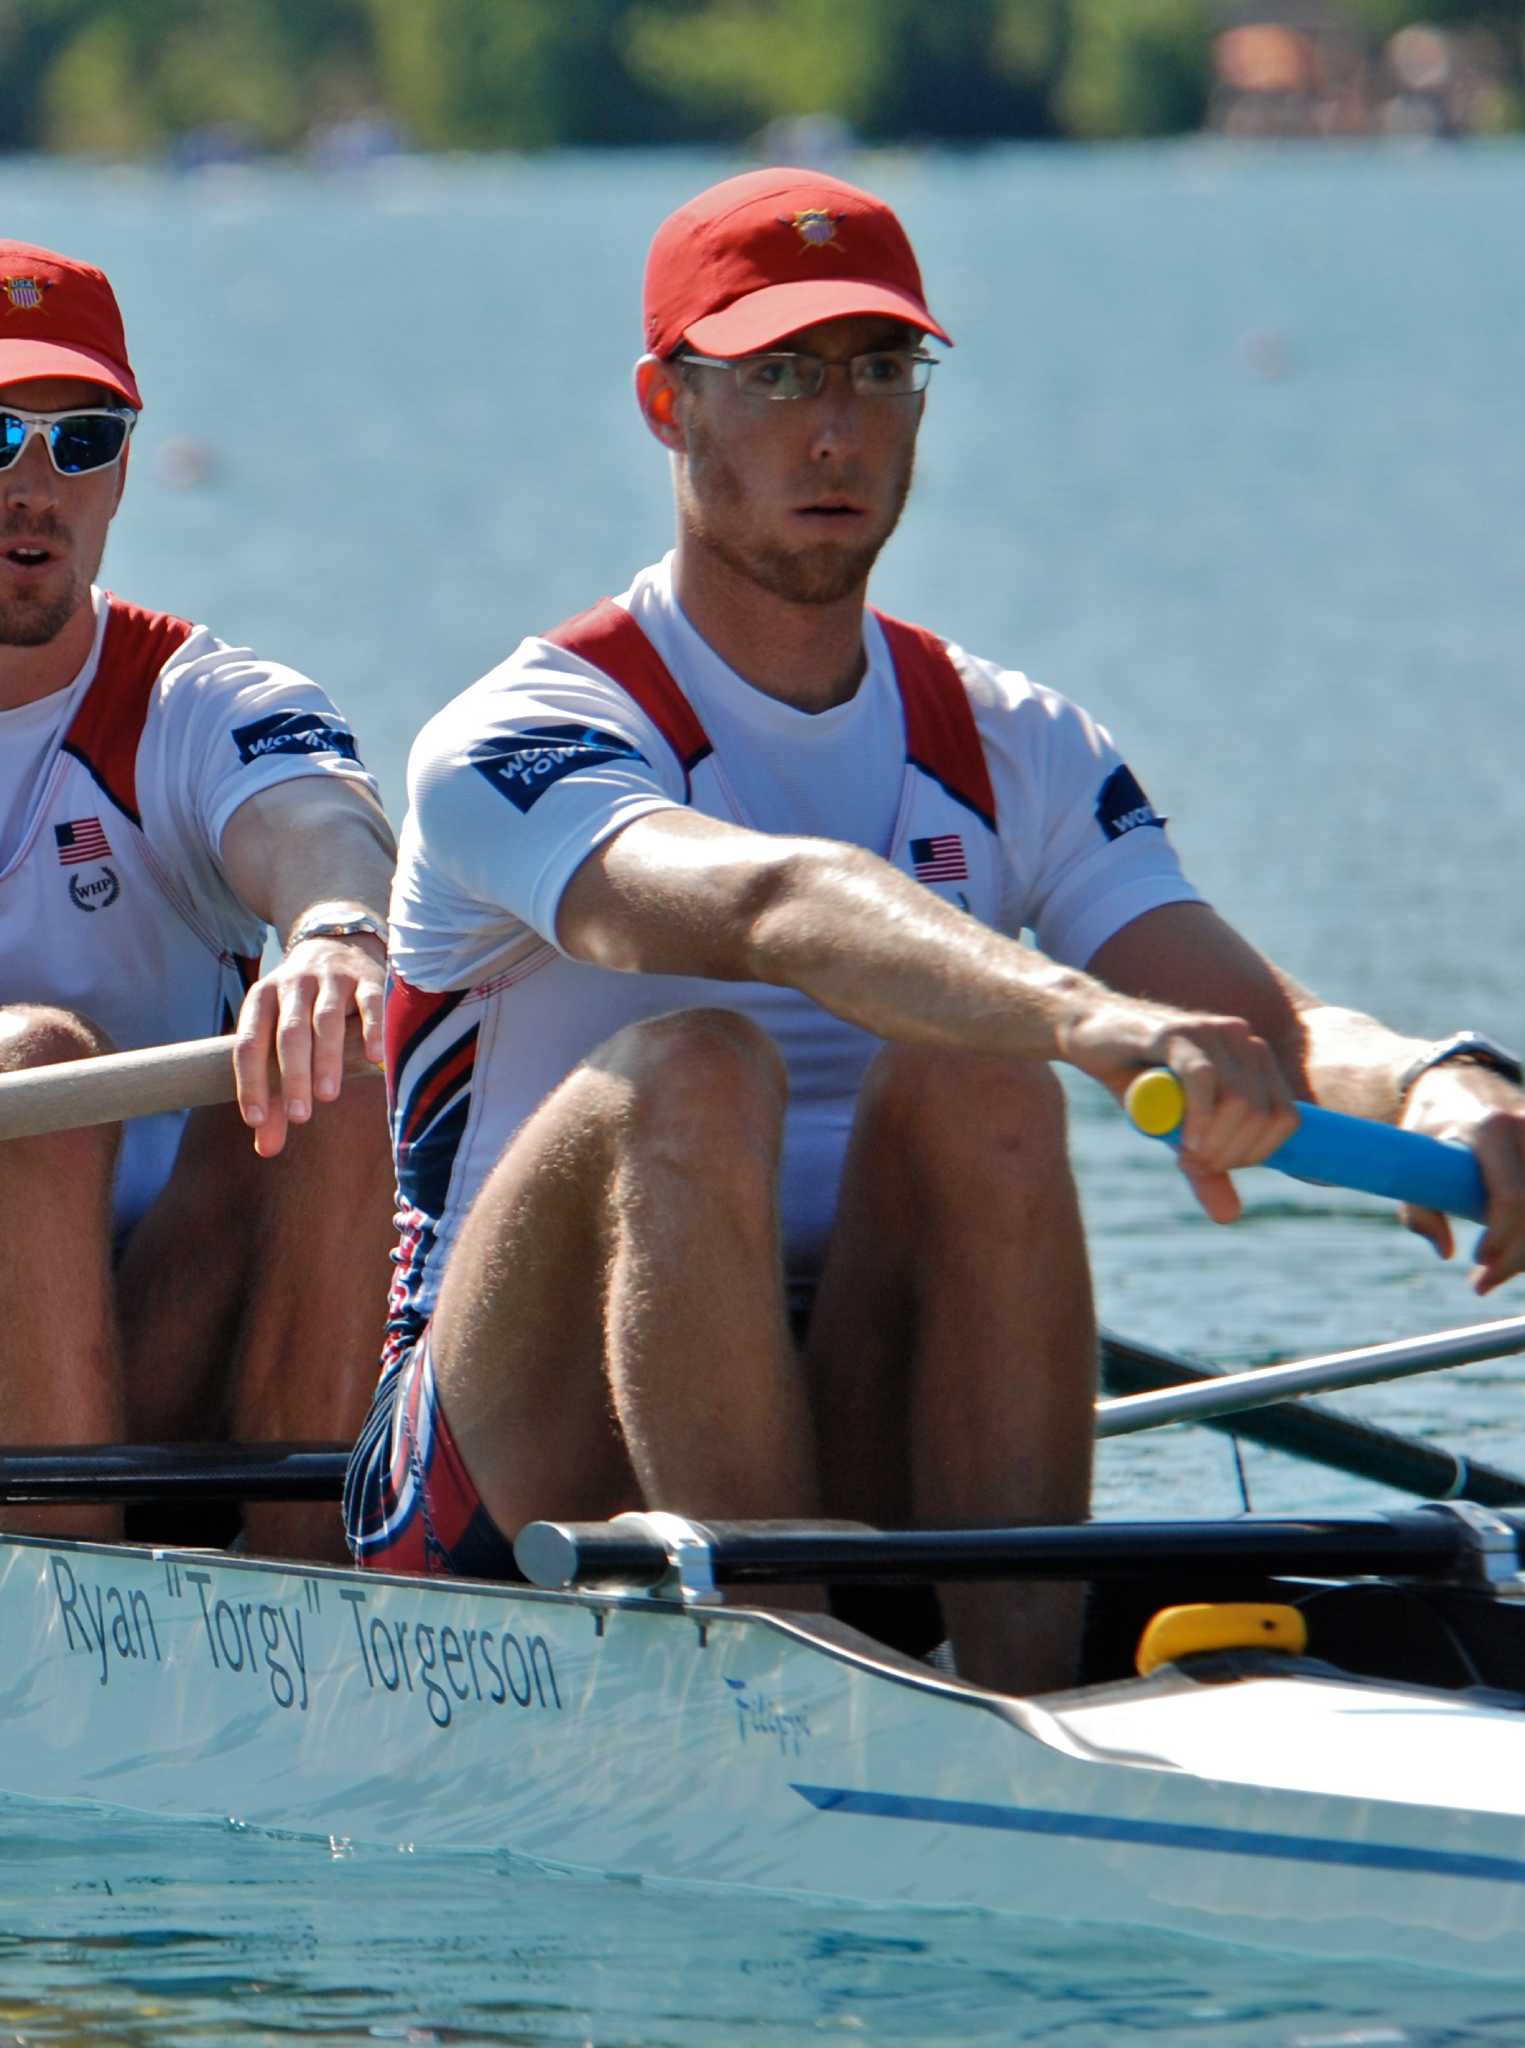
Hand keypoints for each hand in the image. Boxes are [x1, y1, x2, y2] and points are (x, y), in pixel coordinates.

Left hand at [231, 932, 385, 1157]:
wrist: (337, 942)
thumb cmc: (303, 1008)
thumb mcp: (280, 1041)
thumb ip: (275, 1095)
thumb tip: (266, 1150)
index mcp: (262, 999)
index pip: (248, 1044)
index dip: (250, 1083)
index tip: (257, 1121)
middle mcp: (292, 985)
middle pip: (288, 1034)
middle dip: (293, 1076)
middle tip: (301, 1117)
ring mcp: (330, 978)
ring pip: (325, 1020)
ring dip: (327, 1059)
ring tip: (329, 1096)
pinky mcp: (367, 977)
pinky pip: (370, 1002)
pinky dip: (373, 1029)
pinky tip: (376, 1058)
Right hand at [1062, 1001, 1298, 1222]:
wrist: (1090, 1037)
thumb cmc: (1138, 1081)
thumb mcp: (1177, 1131)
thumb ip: (1206, 1167)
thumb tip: (1230, 1217)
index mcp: (1254, 1059)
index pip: (1285, 1117)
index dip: (1257, 1153)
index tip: (1217, 1166)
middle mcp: (1241, 1039)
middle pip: (1263, 1113)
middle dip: (1232, 1153)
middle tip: (1196, 1165)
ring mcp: (1211, 1031)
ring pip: (1239, 1099)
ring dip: (1215, 1141)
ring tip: (1187, 1155)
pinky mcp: (1177, 1032)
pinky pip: (1203, 1078)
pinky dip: (1198, 1117)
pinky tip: (1184, 1140)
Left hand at [1399, 1068, 1524, 1293]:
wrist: (1458, 1080)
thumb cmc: (1429, 1120)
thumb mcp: (1410, 1154)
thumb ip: (1418, 1206)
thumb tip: (1445, 1251)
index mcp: (1492, 1129)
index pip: (1511, 1197)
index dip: (1501, 1238)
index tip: (1478, 1261)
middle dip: (1514, 1256)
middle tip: (1482, 1282)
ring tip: (1496, 1271)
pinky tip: (1516, 1254)